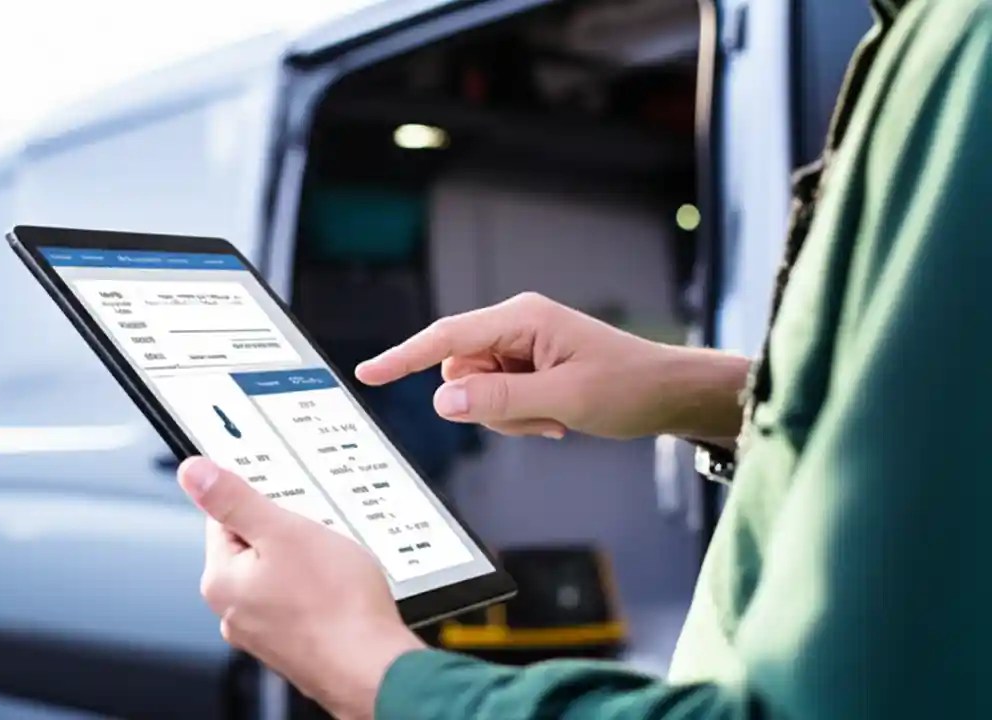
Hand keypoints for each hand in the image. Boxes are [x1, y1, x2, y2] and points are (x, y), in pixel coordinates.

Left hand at [178, 457, 424, 719]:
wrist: (373, 665)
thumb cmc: (336, 605)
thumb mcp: (283, 531)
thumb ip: (234, 499)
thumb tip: (193, 473)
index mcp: (221, 581)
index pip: (224, 520)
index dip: (260, 504)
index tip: (286, 505)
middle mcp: (234, 611)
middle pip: (253, 548)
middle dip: (286, 535)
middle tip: (316, 536)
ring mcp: (264, 632)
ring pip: (280, 575)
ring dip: (305, 563)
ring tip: (333, 566)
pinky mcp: (293, 644)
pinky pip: (299, 601)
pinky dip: (317, 592)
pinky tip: (339, 592)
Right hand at [356, 292, 748, 440]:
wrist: (668, 393)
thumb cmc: (628, 386)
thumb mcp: (564, 398)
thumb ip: (500, 399)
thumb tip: (444, 401)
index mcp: (521, 318)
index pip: (447, 338)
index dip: (404, 357)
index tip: (369, 373)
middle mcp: (516, 325)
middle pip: (461, 371)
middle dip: (488, 405)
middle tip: (538, 417)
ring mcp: (522, 346)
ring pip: (477, 390)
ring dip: (508, 416)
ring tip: (554, 417)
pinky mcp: (528, 366)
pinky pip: (498, 398)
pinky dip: (521, 417)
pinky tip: (557, 418)